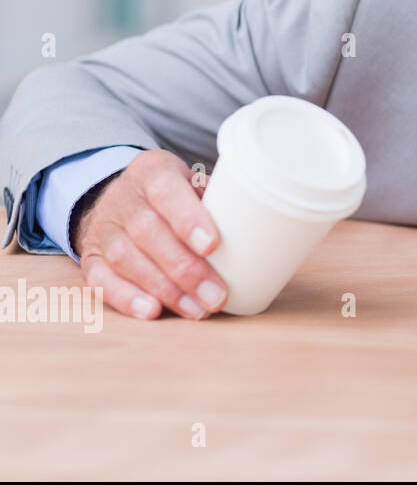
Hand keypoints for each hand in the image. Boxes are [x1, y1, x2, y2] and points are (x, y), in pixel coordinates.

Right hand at [72, 149, 226, 319]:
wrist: (118, 196)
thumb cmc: (174, 195)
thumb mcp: (193, 182)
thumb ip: (218, 201)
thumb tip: (260, 230)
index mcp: (153, 172)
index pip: (167, 191)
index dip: (188, 219)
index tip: (213, 246)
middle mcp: (124, 198)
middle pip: (148, 232)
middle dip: (184, 268)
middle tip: (216, 295)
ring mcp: (103, 229)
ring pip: (126, 259)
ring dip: (164, 289)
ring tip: (197, 310)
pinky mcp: (90, 257)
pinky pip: (101, 279)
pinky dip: (126, 297)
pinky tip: (152, 312)